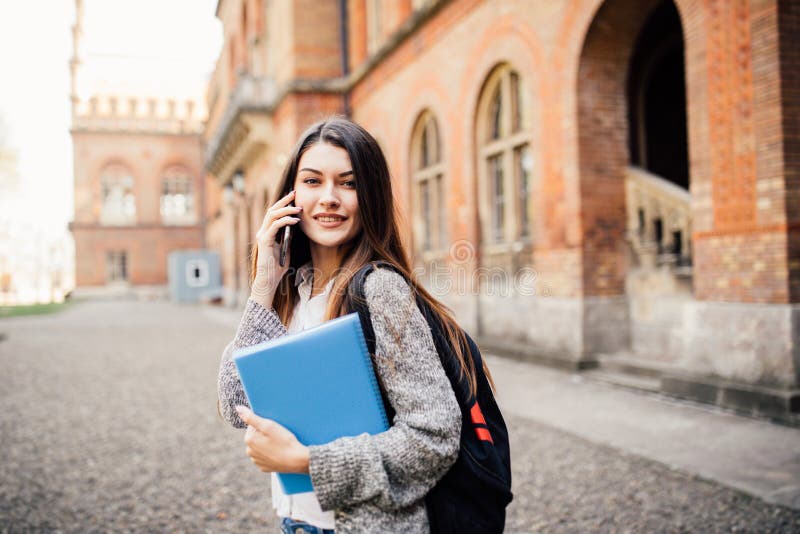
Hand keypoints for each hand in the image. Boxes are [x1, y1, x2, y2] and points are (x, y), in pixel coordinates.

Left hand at [236, 406, 309, 473]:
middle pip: (256, 436)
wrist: (297, 460)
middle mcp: (249, 452)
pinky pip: (265, 457)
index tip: (274, 428)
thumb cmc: (283, 441)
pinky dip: (270, 454)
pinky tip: (279, 452)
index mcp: (249, 440)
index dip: (264, 424)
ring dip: (267, 444)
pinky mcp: (264, 468)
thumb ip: (251, 417)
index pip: (253, 426)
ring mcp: (256, 461)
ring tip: (279, 444)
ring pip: (260, 447)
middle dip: (264, 434)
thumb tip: (238, 408)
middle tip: (278, 435)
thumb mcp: (269, 425)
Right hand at [250, 190, 302, 306]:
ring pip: (272, 215)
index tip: (293, 197)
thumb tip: (296, 226)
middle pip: (272, 210)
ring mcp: (262, 236)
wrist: (269, 281)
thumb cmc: (277, 268)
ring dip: (286, 209)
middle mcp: (262, 232)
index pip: (274, 213)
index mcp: (267, 233)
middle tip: (294, 193)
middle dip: (283, 201)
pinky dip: (285, 221)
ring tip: (298, 208)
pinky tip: (295, 220)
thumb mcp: (286, 249)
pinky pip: (275, 226)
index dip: (283, 204)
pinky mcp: (265, 241)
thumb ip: (288, 238)